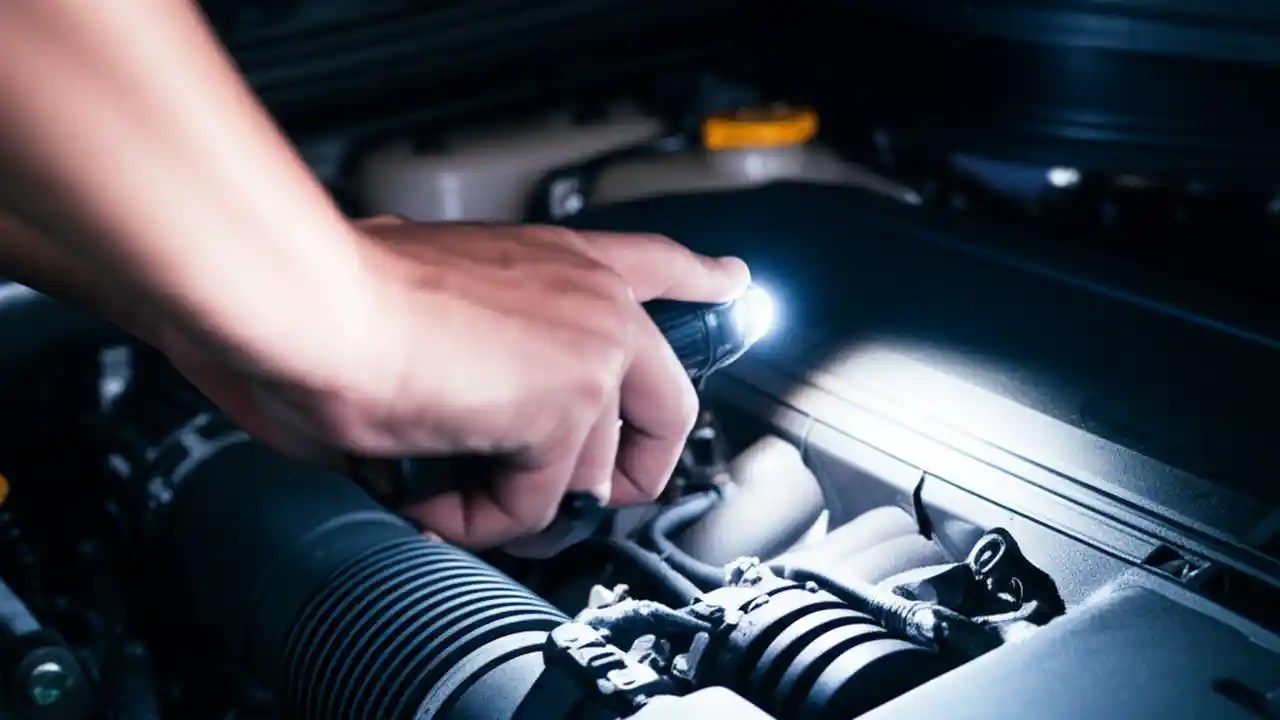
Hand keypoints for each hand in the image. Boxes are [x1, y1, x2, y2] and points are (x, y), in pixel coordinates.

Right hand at [160, 217, 748, 546]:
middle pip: (669, 404)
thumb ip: (480, 342)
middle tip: (577, 493)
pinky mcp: (568, 407)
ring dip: (510, 496)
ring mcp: (591, 351)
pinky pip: (538, 503)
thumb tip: (466, 406)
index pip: (655, 264)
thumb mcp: (429, 299)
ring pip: (585, 471)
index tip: (728, 284)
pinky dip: (480, 518)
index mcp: (556, 261)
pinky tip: (431, 493)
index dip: (698, 281)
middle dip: (631, 468)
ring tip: (439, 481)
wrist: (311, 305)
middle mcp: (591, 299)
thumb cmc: (337, 297)